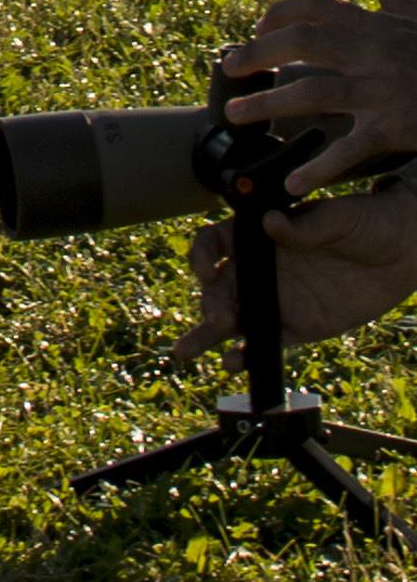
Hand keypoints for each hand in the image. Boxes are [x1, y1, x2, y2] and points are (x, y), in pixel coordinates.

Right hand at [175, 183, 416, 361]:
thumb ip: (304, 225)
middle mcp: (262, 269)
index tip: (206, 270)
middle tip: (216, 318)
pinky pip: (266, 342)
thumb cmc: (367, 222)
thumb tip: (272, 223)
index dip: (203, 256)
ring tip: (186, 351)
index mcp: (261, 237)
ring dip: (208, 334)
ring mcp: (278, 299)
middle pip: (220, 287)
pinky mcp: (299, 326)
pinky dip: (248, 355)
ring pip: (233, 319)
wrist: (405, 251)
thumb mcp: (337, 217)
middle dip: (210, 303)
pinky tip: (234, 364)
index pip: (216, 244)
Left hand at [219, 0, 416, 175]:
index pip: (316, 6)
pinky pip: (349, 148)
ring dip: (267, 104)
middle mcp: (374, 54)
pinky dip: (320, 167)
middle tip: (229, 68)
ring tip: (234, 115)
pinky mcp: (395, 128)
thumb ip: (401, 3)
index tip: (257, 29)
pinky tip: (294, 182)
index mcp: (377, 29)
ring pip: (313, 92)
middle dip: (257, 53)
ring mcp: (383, 91)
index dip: (280, 13)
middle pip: (302, 42)